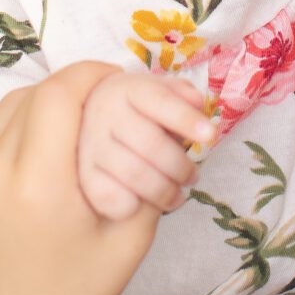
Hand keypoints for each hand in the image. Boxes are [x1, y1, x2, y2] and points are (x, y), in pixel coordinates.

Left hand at [0, 62, 164, 294]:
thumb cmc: (79, 287)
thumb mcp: (131, 237)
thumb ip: (148, 172)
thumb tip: (156, 118)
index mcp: (38, 185)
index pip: (60, 94)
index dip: (90, 74)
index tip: (114, 78)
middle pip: (32, 96)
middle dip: (70, 89)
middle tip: (97, 100)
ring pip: (2, 108)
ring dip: (37, 104)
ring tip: (66, 120)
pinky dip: (8, 125)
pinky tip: (31, 140)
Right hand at [77, 70, 216, 219]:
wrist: (88, 118)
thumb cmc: (136, 108)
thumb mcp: (158, 91)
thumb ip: (181, 94)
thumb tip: (197, 103)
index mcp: (126, 88)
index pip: (160, 101)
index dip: (186, 119)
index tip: (211, 136)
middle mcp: (104, 113)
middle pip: (151, 144)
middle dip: (180, 166)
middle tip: (193, 177)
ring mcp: (89, 145)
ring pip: (135, 174)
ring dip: (165, 191)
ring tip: (178, 196)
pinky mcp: (83, 175)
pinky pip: (111, 198)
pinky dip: (133, 205)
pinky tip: (143, 202)